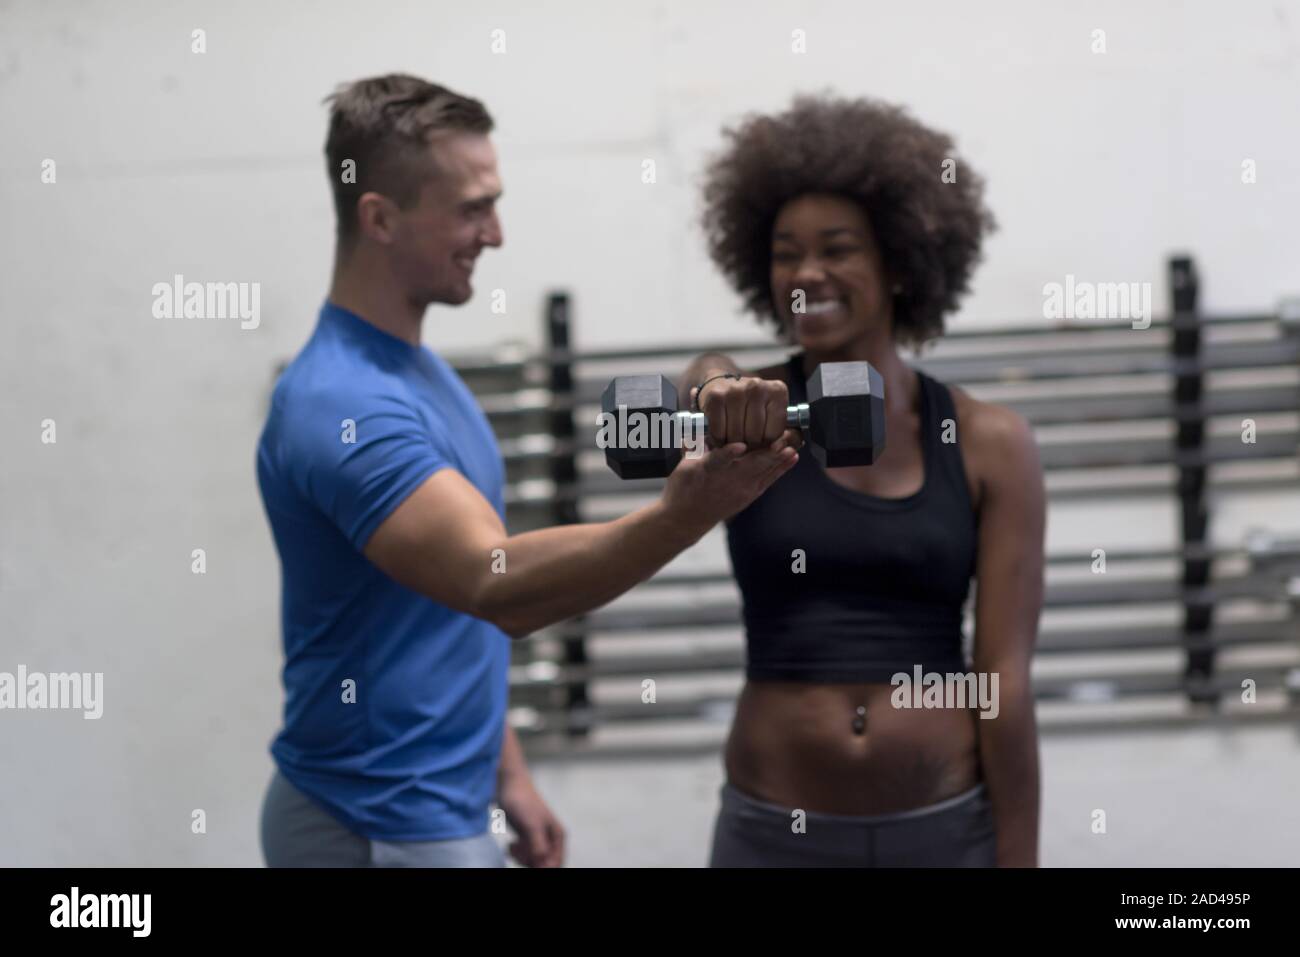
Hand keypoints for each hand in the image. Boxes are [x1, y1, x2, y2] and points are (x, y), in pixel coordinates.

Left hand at [499, 776, 565, 867]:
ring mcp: (539, 839)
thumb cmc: (522, 803)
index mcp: (557, 836)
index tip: (528, 860)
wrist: (509, 786)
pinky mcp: (527, 838)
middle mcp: (551, 840)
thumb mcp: (531, 826)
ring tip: (513, 846)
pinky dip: (517, 854)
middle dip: (530, 862)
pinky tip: (511, 845)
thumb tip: (545, 866)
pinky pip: (525, 855)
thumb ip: (539, 847)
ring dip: (522, 858)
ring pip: (533, 861)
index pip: (556, 863)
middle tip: (518, 850)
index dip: (543, 867)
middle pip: (544, 864)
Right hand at [661, 435, 797, 530]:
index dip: (728, 453)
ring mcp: (739, 490)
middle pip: (748, 467)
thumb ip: (693, 443)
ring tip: (792, 449)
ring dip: (778, 460)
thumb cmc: (683, 489)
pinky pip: (767, 480)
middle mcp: (725, 481)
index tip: (739, 446)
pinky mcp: (748, 496)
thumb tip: (698, 418)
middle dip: (766, 454)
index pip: (716, 460)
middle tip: (781, 441)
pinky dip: (780, 469)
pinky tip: (792, 459)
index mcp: (705, 470)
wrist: (685, 520)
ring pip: (762, 472)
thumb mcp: (683, 466)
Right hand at [692, 373, 801, 452]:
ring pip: (736, 436)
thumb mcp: (774, 417)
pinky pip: (719, 432)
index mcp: (778, 391)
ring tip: (733, 439)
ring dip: (732, 445)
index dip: (766, 445)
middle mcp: (758, 387)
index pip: (774, 434)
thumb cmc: (751, 407)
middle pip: (755, 436)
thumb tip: (787, 452)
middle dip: (748, 447)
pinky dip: (718, 439)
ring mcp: (736, 390)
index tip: (761, 440)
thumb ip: (789, 437)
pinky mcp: (716, 397)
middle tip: (745, 442)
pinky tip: (722, 434)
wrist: (722, 386)